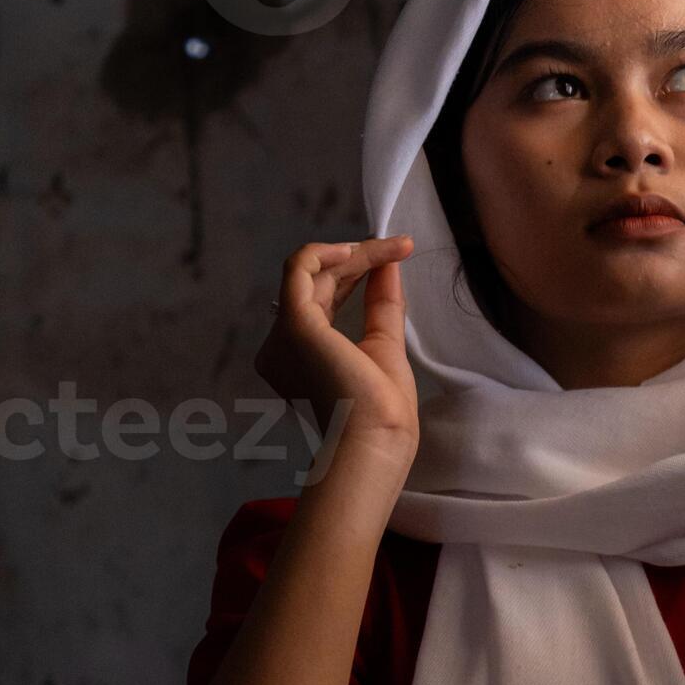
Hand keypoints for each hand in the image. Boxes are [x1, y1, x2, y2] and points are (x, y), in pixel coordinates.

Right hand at [254, 235, 418, 473]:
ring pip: (313, 271)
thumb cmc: (382, 411)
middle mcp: (283, 346)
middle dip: (361, 259)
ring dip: (356, 253)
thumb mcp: (383, 345)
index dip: (356, 272)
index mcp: (301, 357)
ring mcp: (284, 334)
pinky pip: (299, 267)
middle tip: (400, 246)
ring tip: (394, 246)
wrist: (377, 439)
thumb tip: (389, 265)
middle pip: (319, 282)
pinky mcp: (294, 323)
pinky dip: (326, 250)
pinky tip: (356, 248)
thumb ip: (381, 304)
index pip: (324, 299)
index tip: (394, 256)